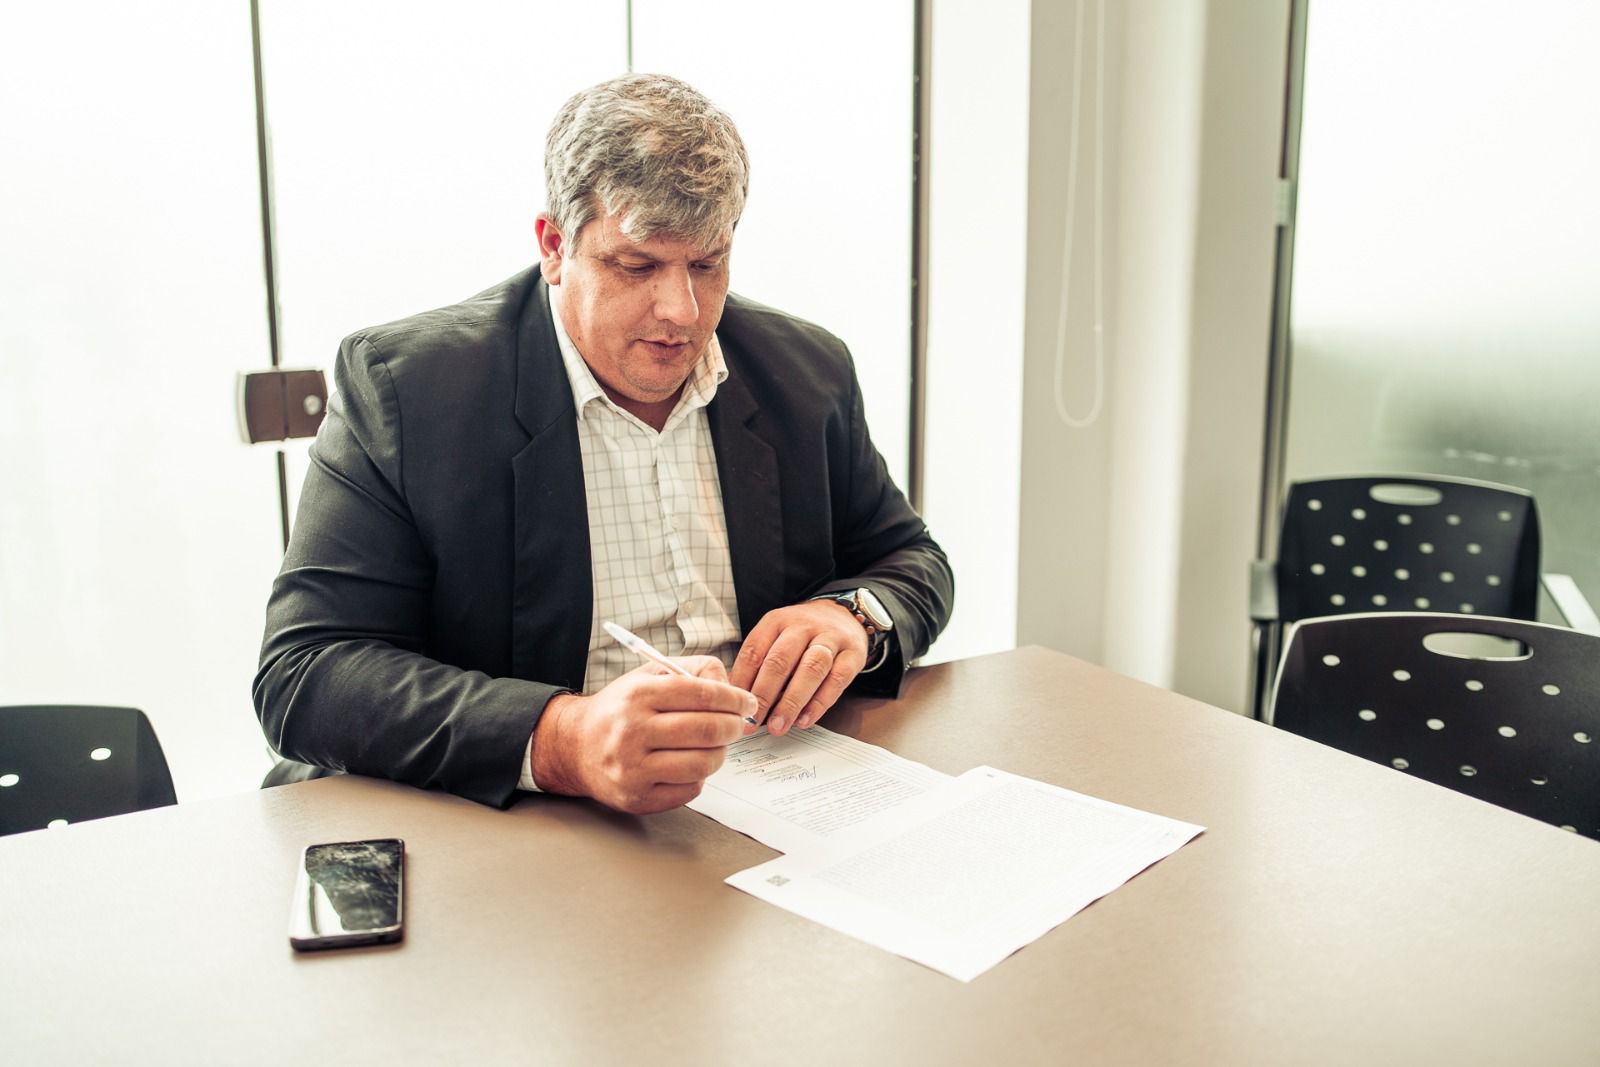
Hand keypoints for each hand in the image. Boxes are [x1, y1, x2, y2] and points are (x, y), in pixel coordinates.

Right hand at [530, 657, 755, 814]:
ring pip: (703, 763)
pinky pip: (690, 789)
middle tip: (737, 725)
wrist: (576, 746)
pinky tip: (690, 764)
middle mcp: (632, 732)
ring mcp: (633, 769)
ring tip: (715, 745)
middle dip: (733, 726)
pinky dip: (699, 776)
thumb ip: (694, 671)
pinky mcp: (637, 798)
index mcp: (637, 695)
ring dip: (720, 753)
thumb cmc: (622, 710)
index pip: (702, 694)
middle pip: (706, 730)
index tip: (747, 703)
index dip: (734, 699)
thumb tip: (733, 690)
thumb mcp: (650, 676)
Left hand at [729, 601, 867, 735]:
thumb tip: (743, 701)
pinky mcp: (853, 654)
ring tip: (778, 725)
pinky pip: (837, 679)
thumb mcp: (777, 636)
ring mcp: (830, 638)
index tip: (736, 707)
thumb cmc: (803, 635)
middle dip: (764, 695)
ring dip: (792, 701)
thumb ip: (761, 664)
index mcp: (777, 621)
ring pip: (810, 669)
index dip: (743, 682)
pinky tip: (806, 720)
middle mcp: (803, 626)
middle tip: (753, 721)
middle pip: (780, 660)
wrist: (844, 615)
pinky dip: (820, 702)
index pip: (754, 651)